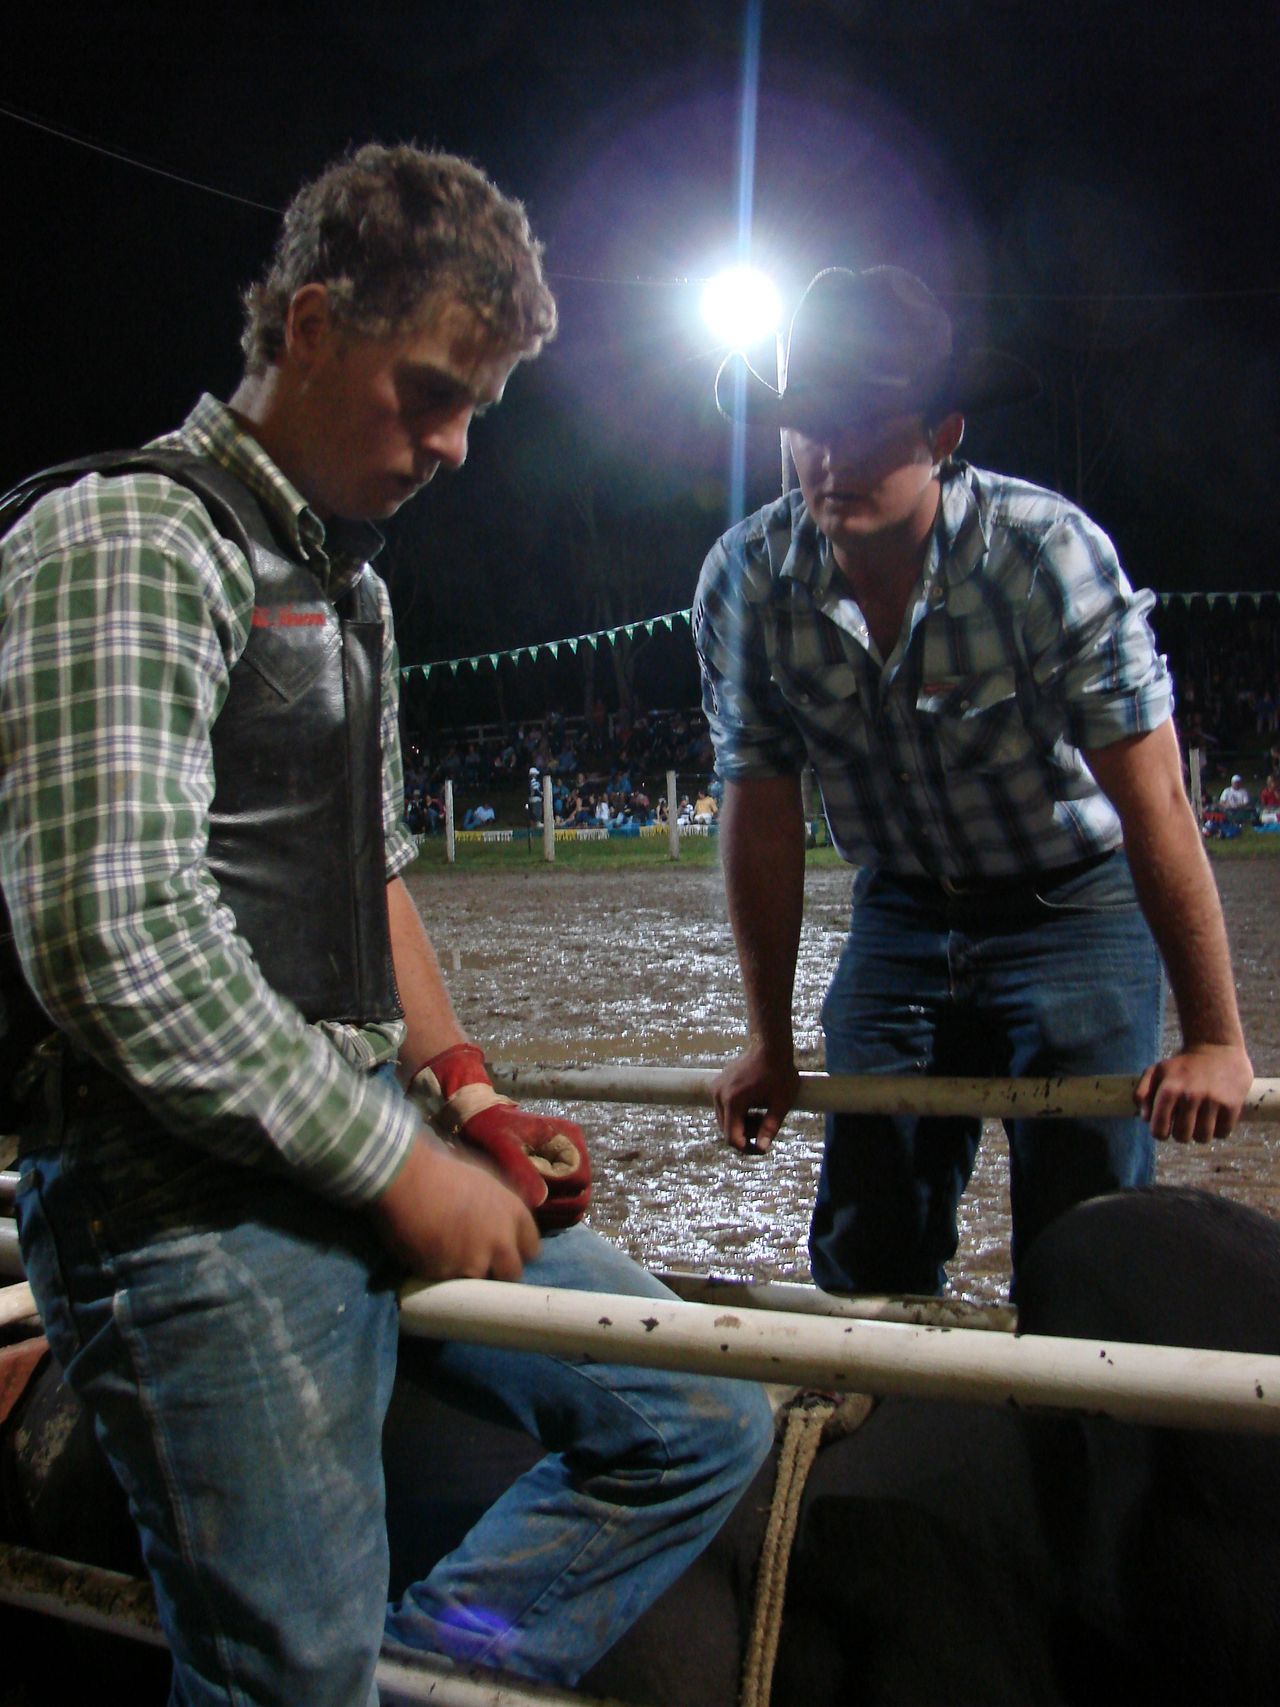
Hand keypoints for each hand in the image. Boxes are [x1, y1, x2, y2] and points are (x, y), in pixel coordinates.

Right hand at [368, 1137, 539, 1279]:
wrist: (405, 1178)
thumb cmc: (442, 1169)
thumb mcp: (484, 1179)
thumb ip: (501, 1204)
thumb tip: (504, 1218)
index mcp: (513, 1213)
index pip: (531, 1248)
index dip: (516, 1251)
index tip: (504, 1251)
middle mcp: (501, 1241)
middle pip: (512, 1273)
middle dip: (498, 1270)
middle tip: (478, 1262)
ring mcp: (475, 1261)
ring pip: (479, 1281)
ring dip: (467, 1273)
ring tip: (448, 1257)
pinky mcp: (447, 1275)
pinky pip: (448, 1282)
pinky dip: (440, 1274)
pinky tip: (427, 1256)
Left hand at [409, 1043, 591, 1228]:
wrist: (479, 1119)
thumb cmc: (489, 1128)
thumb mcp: (501, 1145)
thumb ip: (521, 1168)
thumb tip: (541, 1200)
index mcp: (568, 1138)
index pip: (578, 1178)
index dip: (558, 1192)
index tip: (530, 1192)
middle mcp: (575, 1153)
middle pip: (581, 1196)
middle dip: (557, 1208)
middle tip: (527, 1206)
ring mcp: (568, 1168)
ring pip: (575, 1205)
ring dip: (554, 1214)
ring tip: (525, 1207)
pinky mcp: (559, 1180)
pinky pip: (564, 1206)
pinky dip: (551, 1214)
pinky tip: (527, 1208)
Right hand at [713, 1042, 799, 1153]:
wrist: (770, 1047)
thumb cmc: (780, 1074)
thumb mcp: (780, 1104)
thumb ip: (770, 1128)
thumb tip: (762, 1148)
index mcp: (733, 1101)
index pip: (732, 1138)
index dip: (746, 1148)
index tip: (761, 1149)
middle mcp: (719, 1094)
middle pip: (726, 1130)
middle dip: (745, 1134)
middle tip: (766, 1125)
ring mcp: (716, 1088)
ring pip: (724, 1120)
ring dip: (741, 1124)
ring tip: (761, 1114)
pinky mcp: (717, 1084)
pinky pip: (723, 1108)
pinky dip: (736, 1113)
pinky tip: (754, 1105)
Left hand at [1136, 1042, 1254, 1141]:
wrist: (1217, 1045)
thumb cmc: (1183, 1063)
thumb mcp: (1157, 1071)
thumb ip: (1142, 1093)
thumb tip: (1145, 1118)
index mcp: (1169, 1089)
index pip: (1159, 1130)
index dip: (1160, 1133)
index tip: (1166, 1127)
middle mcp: (1190, 1096)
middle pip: (1182, 1137)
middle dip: (1181, 1133)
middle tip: (1185, 1122)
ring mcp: (1213, 1101)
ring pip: (1203, 1138)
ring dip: (1200, 1133)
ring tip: (1200, 1120)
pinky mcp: (1232, 1105)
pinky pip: (1222, 1134)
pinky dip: (1218, 1130)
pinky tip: (1215, 1117)